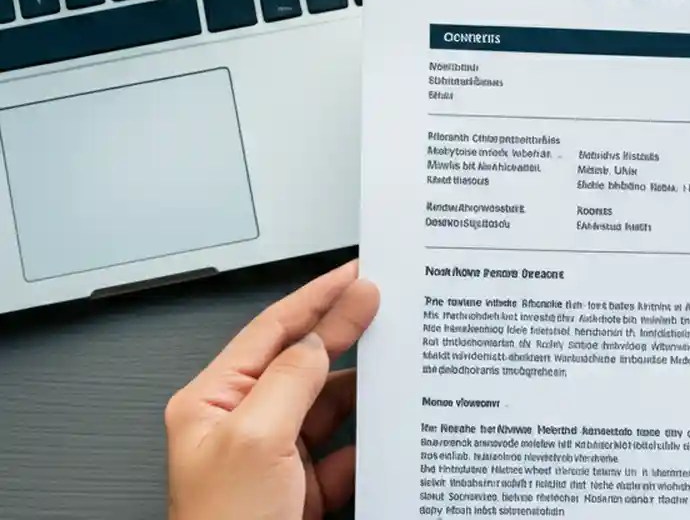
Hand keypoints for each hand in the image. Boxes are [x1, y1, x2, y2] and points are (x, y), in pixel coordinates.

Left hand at [166, 261, 379, 519]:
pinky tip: (392, 425)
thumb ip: (290, 378)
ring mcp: (275, 458)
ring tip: (401, 362)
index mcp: (212, 401)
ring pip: (331, 405)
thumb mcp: (255, 440)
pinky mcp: (304, 490)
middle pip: (305, 362)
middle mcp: (243, 423)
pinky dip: (372, 440)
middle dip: (348, 331)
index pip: (272, 330)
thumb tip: (321, 334)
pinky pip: (346, 452)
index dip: (317, 297)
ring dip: (366, 388)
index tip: (356, 274)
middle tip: (389, 301)